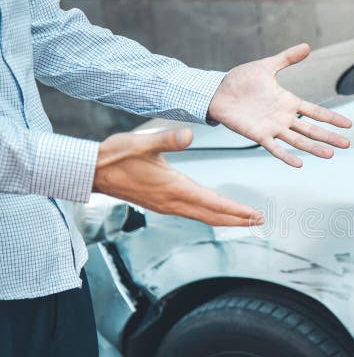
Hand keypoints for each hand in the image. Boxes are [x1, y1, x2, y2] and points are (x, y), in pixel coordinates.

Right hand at [93, 129, 261, 226]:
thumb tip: (189, 135)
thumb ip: (167, 138)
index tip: (254, 215)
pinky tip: (215, 212)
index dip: (235, 211)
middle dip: (237, 220)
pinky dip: (210, 215)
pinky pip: (192, 214)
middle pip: (212, 216)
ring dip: (225, 219)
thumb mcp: (142, 142)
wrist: (91, 171)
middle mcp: (172, 202)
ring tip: (244, 219)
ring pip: (203, 217)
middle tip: (258, 220)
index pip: (212, 203)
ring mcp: (166, 205)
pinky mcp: (161, 204)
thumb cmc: (116, 155)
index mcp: (173, 188)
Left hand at [208, 43, 351, 167]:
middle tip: (347, 145)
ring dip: (314, 148)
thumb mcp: (266, 66)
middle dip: (330, 137)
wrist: (217, 91)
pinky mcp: (258, 135)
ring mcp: (272, 127)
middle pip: (312, 129)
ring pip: (298, 140)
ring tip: (330, 155)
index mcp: (288, 102)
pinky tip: (299, 163)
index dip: (332, 118)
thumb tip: (307, 46)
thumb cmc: (240, 80)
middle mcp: (284, 117)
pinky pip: (275, 148)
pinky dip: (286, 156)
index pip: (315, 112)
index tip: (348, 125)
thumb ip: (287, 58)